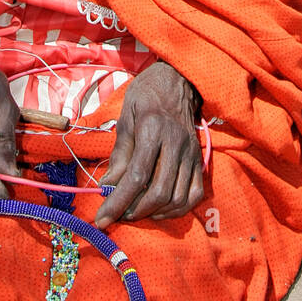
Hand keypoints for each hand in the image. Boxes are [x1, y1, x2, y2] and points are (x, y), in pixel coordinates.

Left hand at [95, 61, 203, 229]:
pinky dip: (176, 210)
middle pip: (158, 192)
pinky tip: (159, 209)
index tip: (101, 219)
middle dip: (135, 211)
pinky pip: (193, 195)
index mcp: (153, 129)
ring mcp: (191, 153)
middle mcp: (175, 143)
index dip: (118, 202)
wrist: (178, 80)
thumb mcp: (125, 116)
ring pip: (176, 198)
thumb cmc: (146, 96)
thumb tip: (107, 187)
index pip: (136, 175)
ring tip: (135, 211)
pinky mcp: (199, 159)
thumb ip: (119, 153)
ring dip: (154, 213)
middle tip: (119, 214)